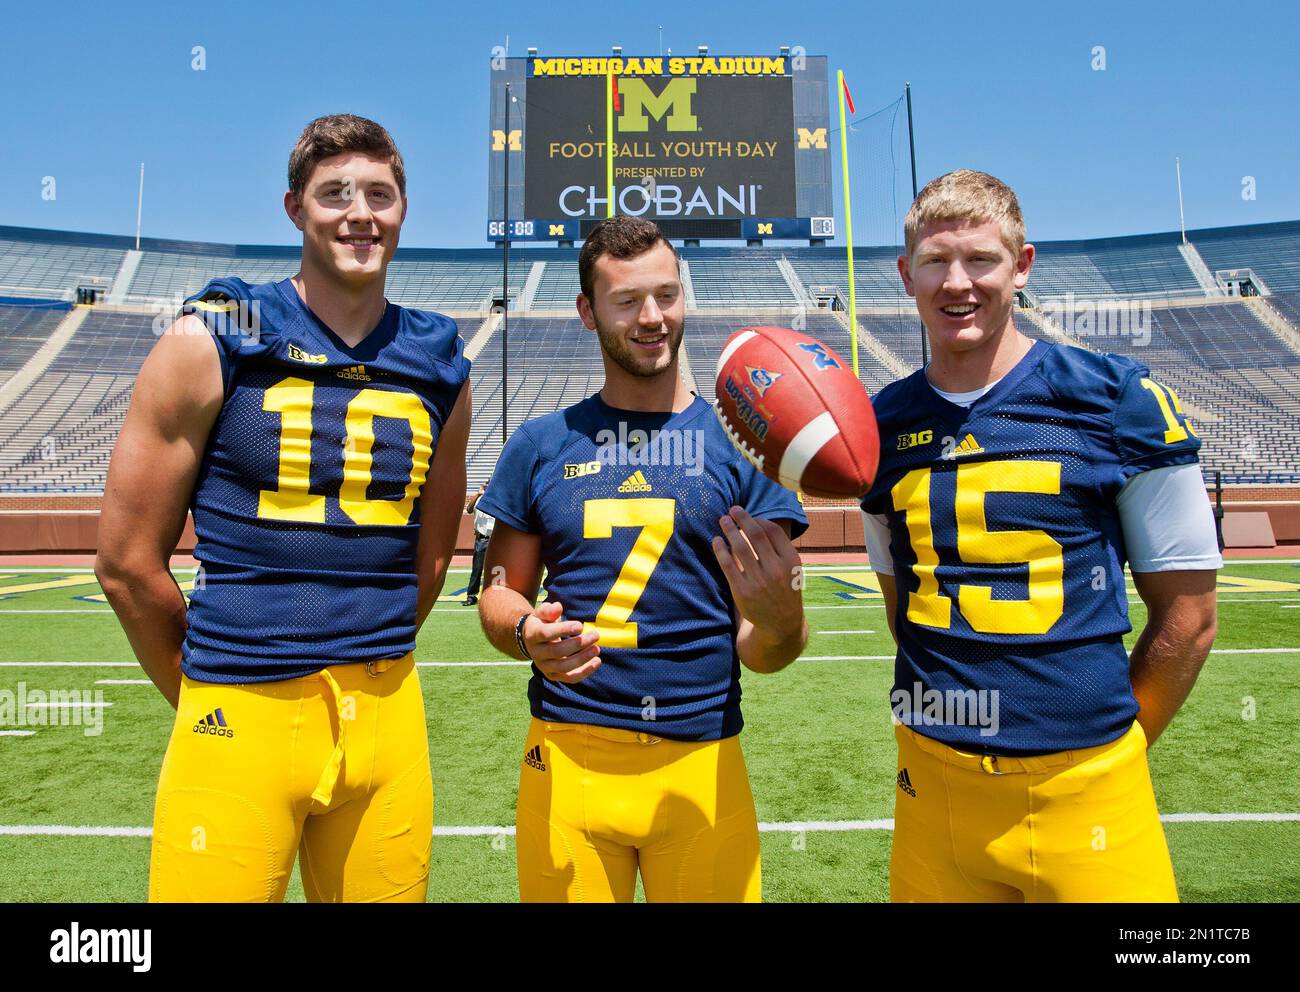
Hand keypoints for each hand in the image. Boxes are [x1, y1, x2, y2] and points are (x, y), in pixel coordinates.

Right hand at [523, 600, 600, 683]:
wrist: (531, 642)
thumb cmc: (542, 623)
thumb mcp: (542, 613)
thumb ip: (549, 610)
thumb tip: (558, 607)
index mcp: (533, 635)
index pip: (547, 633)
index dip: (563, 630)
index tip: (580, 626)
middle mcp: (536, 653)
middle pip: (557, 651)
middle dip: (578, 644)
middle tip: (595, 635)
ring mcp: (544, 666)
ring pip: (564, 667)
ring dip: (583, 659)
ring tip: (597, 649)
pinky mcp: (553, 675)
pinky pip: (569, 677)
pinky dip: (584, 672)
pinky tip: (597, 662)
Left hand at [711, 506, 803, 634]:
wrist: (782, 624)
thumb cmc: (784, 590)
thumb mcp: (792, 570)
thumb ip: (780, 549)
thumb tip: (758, 522)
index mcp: (791, 562)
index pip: (773, 531)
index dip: (760, 520)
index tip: (751, 516)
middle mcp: (776, 570)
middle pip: (756, 536)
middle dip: (743, 519)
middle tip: (733, 509)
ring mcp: (759, 581)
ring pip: (740, 548)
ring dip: (729, 530)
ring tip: (723, 520)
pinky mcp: (742, 591)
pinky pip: (728, 565)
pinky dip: (720, 550)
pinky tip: (716, 541)